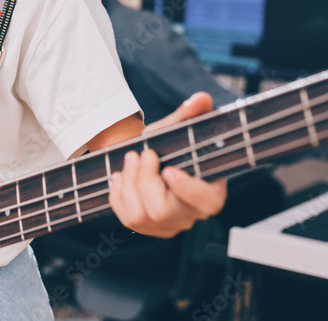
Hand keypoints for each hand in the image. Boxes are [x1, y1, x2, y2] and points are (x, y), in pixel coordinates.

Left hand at [109, 92, 227, 237]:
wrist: (141, 156)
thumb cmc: (163, 145)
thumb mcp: (174, 128)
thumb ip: (188, 115)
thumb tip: (201, 99)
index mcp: (210, 190)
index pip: (209, 202)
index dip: (187, 189)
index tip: (168, 169)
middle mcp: (191, 213)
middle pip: (164, 212)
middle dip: (144, 181)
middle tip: (140, 154)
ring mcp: (168, 224)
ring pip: (141, 217)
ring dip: (128, 185)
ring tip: (129, 160)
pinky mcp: (147, 228)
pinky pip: (127, 219)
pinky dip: (118, 195)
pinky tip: (120, 176)